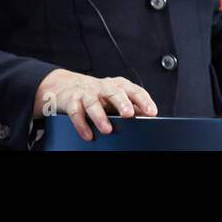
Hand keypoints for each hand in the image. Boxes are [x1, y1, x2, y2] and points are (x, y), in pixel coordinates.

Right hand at [34, 68, 157, 141]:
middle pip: (113, 92)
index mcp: (119, 86)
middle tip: (128, 114)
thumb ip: (133, 105)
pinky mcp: (72, 100)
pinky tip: (88, 135)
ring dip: (99, 116)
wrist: (70, 86)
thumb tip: (149, 115)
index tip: (151, 112)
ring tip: (107, 129)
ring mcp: (87, 93)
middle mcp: (103, 87)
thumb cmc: (100, 95)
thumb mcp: (118, 98)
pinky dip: (81, 124)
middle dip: (121, 102)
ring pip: (93, 102)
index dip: (143, 101)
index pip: (134, 90)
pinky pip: (76, 112)